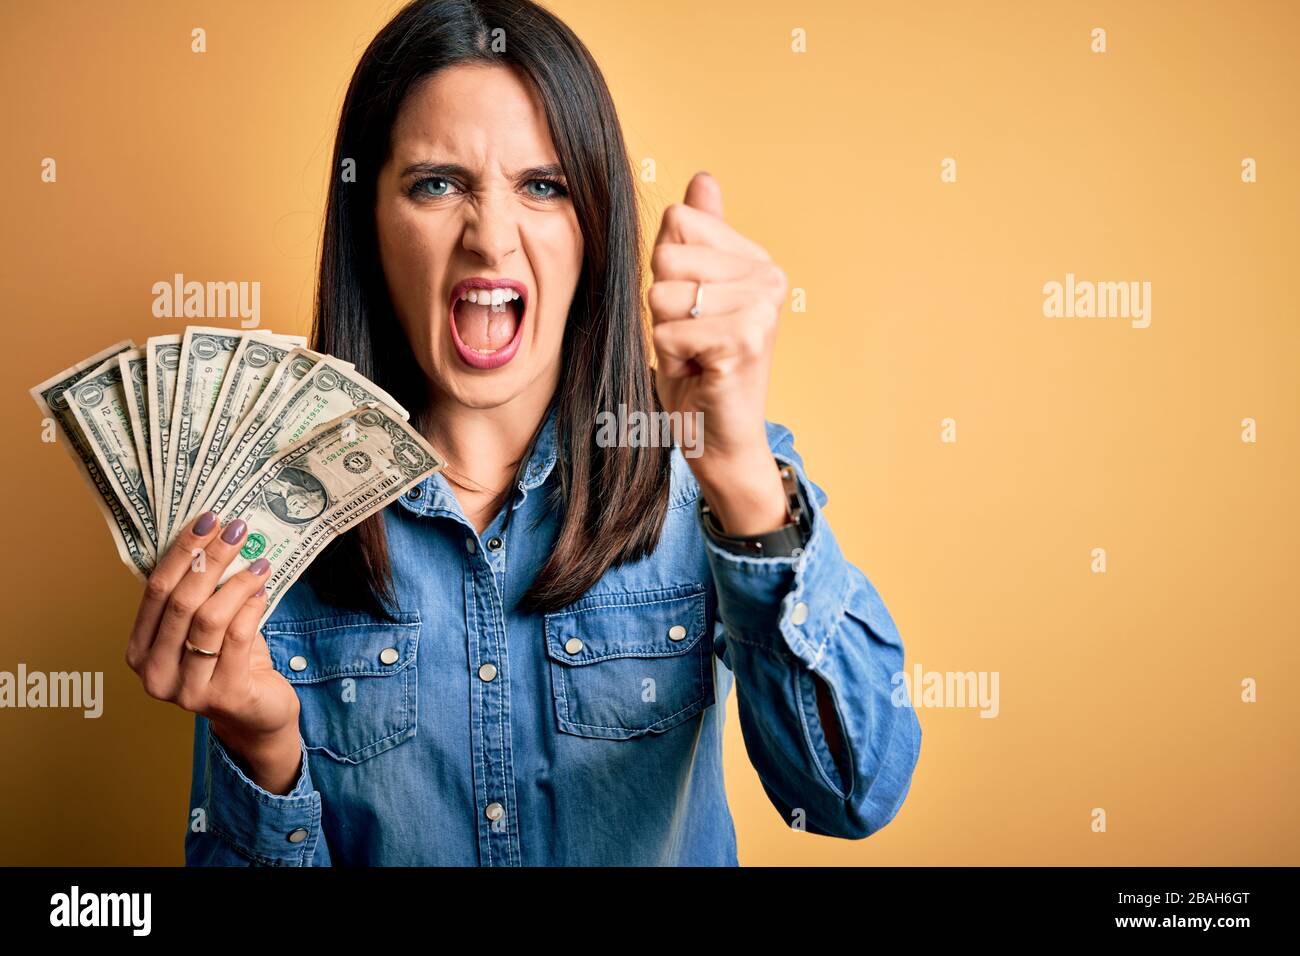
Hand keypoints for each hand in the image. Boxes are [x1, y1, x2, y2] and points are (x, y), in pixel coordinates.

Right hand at [125, 511, 302, 793]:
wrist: (256, 715)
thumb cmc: (228, 663)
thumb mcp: (202, 628)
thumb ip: (196, 595)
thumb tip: (212, 536)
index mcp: (139, 651)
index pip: (156, 591)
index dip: (181, 551)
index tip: (207, 520)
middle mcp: (155, 674)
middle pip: (181, 601)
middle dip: (210, 559)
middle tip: (237, 530)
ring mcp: (187, 689)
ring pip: (210, 618)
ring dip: (236, 582)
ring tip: (259, 560)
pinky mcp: (225, 695)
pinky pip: (239, 637)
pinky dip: (251, 606)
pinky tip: (262, 589)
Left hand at [649, 171, 788, 534]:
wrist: (719, 439)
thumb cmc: (701, 370)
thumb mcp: (693, 292)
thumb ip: (700, 236)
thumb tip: (703, 177)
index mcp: (757, 259)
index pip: (676, 222)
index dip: (665, 270)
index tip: (691, 310)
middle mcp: (769, 277)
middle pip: (666, 255)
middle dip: (662, 305)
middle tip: (692, 340)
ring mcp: (760, 309)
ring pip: (662, 294)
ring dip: (666, 335)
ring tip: (695, 357)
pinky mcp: (742, 342)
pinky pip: (669, 331)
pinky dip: (672, 359)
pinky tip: (698, 374)